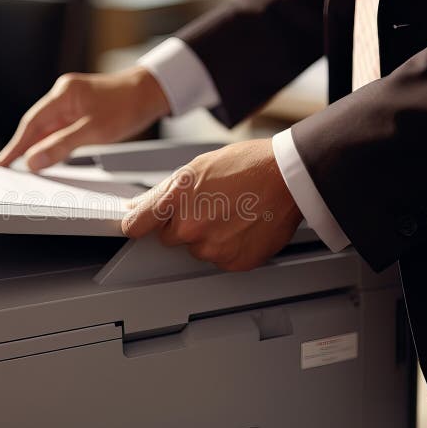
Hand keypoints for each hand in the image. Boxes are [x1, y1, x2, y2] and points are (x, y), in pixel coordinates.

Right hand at [0, 66, 169, 170]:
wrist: (150, 92)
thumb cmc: (127, 106)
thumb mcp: (94, 131)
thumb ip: (62, 146)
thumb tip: (34, 161)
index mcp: (63, 94)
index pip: (31, 124)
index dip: (14, 146)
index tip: (0, 163)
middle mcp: (63, 96)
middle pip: (35, 126)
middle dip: (20, 149)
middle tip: (4, 170)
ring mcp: (70, 103)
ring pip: (46, 130)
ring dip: (36, 148)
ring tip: (20, 169)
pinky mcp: (79, 111)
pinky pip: (58, 130)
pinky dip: (51, 144)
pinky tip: (45, 157)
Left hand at [122, 139, 302, 270]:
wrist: (288, 177)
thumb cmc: (248, 166)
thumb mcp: (197, 168)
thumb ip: (163, 192)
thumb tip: (138, 206)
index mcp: (177, 200)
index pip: (137, 225)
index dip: (140, 224)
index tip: (140, 224)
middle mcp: (191, 227)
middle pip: (171, 239)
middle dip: (185, 225)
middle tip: (211, 206)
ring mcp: (213, 248)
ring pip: (199, 250)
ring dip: (210, 237)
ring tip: (232, 213)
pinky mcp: (234, 261)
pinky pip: (222, 259)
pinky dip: (230, 247)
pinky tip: (242, 226)